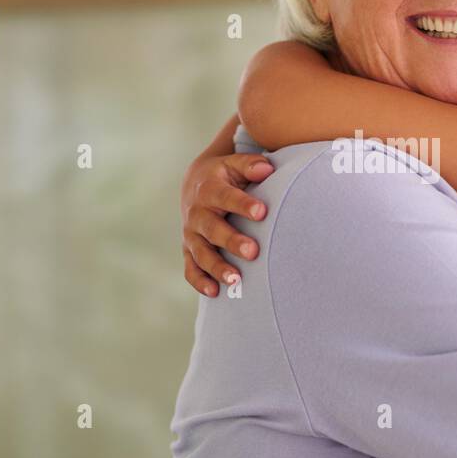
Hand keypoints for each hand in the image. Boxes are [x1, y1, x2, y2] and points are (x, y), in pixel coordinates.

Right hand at [181, 151, 273, 296]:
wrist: (196, 184)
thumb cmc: (226, 175)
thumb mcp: (235, 164)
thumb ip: (250, 165)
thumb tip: (267, 169)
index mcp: (209, 189)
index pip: (226, 197)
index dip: (242, 204)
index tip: (262, 211)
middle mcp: (197, 213)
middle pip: (213, 229)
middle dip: (232, 241)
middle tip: (253, 251)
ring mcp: (192, 234)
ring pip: (201, 253)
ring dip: (217, 267)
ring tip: (236, 280)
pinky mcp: (189, 250)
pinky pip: (191, 268)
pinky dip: (200, 281)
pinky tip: (215, 293)